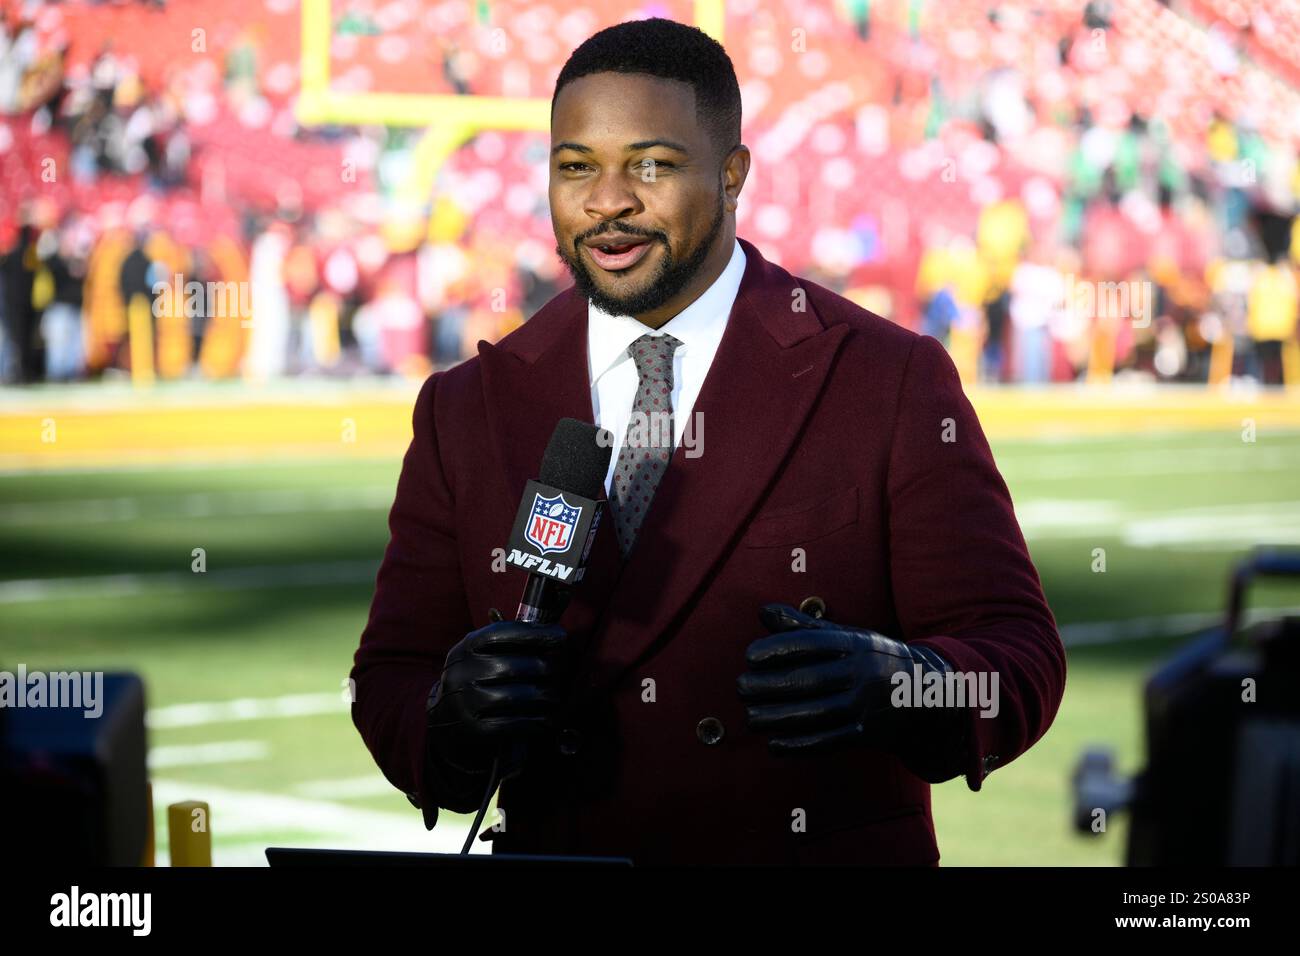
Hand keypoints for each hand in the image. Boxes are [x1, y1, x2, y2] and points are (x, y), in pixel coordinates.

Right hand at [426, 618, 574, 772]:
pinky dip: (535, 720)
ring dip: (544, 695)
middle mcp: (462, 673)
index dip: (534, 633)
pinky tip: (546, 718)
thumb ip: (509, 643)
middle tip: (558, 671)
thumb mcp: (481, 655)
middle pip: (513, 666)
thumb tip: (553, 635)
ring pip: (517, 696)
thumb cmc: (477, 679)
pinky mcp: (474, 729)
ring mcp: (466, 702)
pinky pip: (513, 723)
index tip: (560, 636)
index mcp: (466, 649)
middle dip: (544, 667)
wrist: (447, 720)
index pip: (500, 634)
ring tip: (554, 696)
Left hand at [736, 603, 968, 781]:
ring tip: (750, 717)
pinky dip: (799, 745)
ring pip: (815, 714)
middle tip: (741, 688)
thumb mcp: (845, 636)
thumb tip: (764, 611)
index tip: (750, 657)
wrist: (924, 693)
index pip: (811, 643)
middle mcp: (862, 673)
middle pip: (809, 680)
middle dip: (769, 686)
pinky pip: (828, 741)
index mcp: (855, 643)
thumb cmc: (870, 659)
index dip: (777, 649)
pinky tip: (774, 744)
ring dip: (777, 718)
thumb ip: (804, 626)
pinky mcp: (866, 733)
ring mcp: (865, 705)